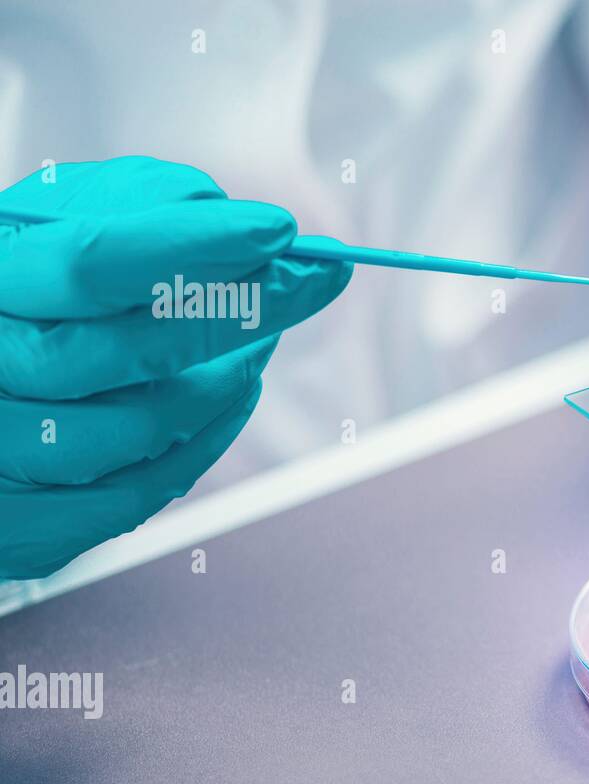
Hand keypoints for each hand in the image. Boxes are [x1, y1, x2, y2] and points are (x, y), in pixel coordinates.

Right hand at [0, 156, 350, 578]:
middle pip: (138, 350)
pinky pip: (146, 491)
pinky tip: (235, 392)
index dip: (197, 244)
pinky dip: (209, 437)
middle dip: (245, 309)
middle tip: (312, 278)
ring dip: (230, 379)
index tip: (279, 229)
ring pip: (149, 427)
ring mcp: (3, 455)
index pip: (96, 262)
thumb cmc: (12, 298)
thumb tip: (223, 212)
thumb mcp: (43, 229)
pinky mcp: (30, 526)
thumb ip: (124, 208)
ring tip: (263, 337)